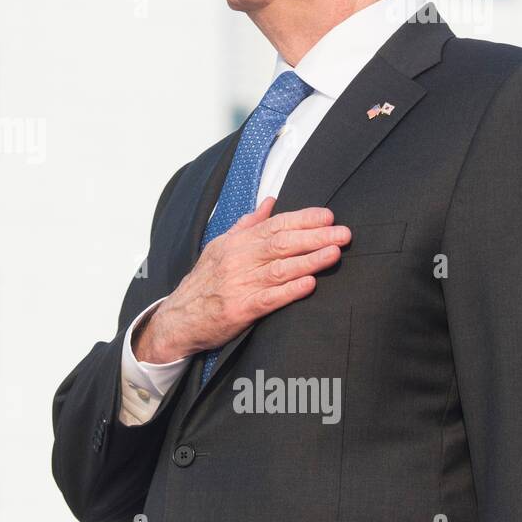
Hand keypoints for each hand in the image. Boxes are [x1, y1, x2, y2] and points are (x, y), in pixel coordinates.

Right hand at [134, 196, 349, 363]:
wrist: (178, 319)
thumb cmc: (203, 283)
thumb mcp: (219, 247)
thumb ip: (246, 225)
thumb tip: (269, 202)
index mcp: (235, 243)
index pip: (274, 225)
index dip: (303, 219)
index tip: (328, 217)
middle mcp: (238, 260)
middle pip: (281, 244)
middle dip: (315, 237)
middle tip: (343, 234)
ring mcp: (239, 285)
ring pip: (280, 269)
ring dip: (310, 260)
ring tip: (334, 253)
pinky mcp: (240, 310)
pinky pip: (269, 298)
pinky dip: (290, 290)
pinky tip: (309, 284)